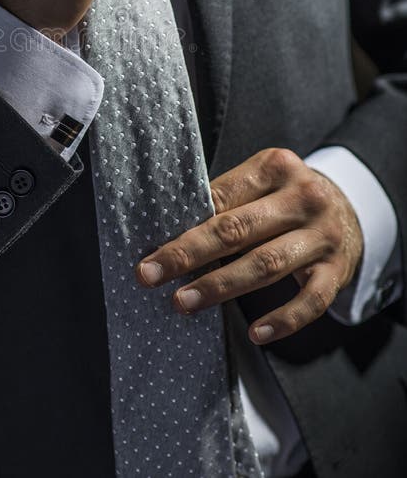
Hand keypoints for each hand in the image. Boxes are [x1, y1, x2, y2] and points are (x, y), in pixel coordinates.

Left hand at [135, 148, 363, 343]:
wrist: (350, 210)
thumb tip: (169, 232)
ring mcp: (323, 235)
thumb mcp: (262, 182)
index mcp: (276, 166)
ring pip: (267, 264)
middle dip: (189, 254)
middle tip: (151, 273)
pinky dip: (283, 320)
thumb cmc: (284, 198)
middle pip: (238, 229)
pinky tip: (255, 334)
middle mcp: (303, 197)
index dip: (184, 224)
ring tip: (184, 301)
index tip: (150, 249)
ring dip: (220, 286)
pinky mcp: (337, 270)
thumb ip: (226, 200)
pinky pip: (311, 301)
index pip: (221, 196)